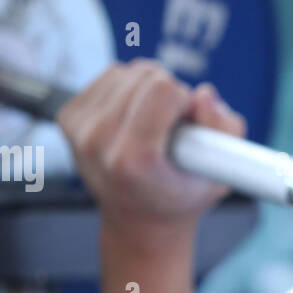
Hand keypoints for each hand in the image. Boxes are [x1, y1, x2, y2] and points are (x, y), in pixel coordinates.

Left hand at [57, 59, 246, 246]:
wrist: (140, 221)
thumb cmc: (182, 196)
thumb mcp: (220, 175)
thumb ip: (225, 132)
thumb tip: (203, 94)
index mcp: (132, 160)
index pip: (162, 89)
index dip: (185, 101)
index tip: (188, 126)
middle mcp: (97, 143)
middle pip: (144, 75)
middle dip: (167, 93)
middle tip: (172, 128)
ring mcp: (77, 131)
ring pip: (125, 72)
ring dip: (146, 90)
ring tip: (153, 125)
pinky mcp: (67, 119)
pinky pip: (107, 78)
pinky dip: (126, 90)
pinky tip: (133, 119)